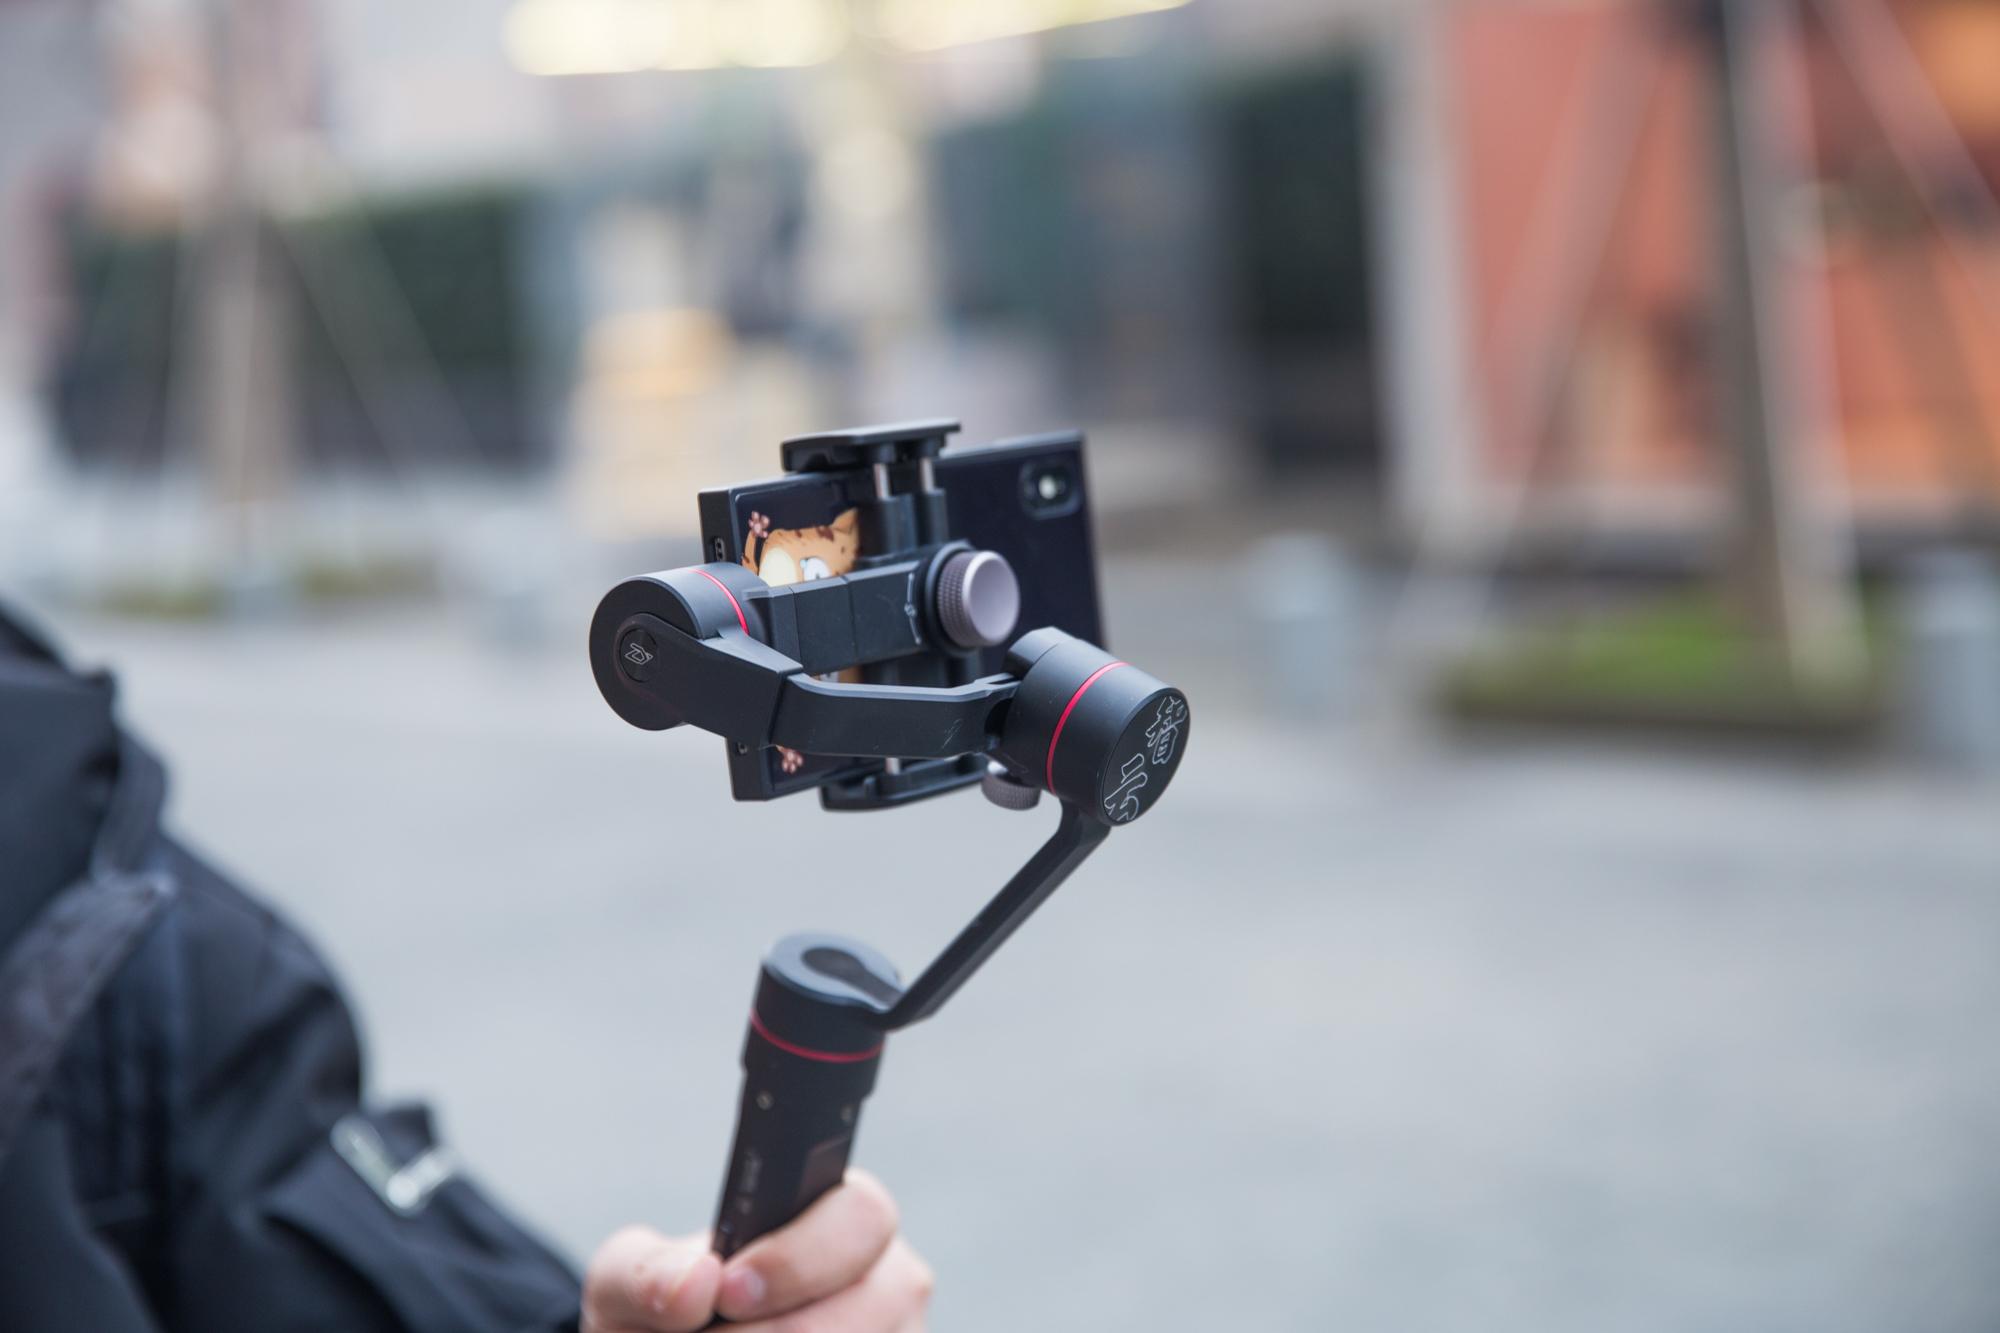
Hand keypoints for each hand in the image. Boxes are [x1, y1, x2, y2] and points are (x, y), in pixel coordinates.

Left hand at [580, 1170, 932, 1332]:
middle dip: (791, 1327)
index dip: (801, 1253)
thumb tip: (695, 1285)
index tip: (729, 1289)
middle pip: (886, 1295)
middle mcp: (886, 1279)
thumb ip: (646, 1272)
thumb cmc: (660, 1313)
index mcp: (837, 1217)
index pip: (862, 1212)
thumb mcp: (629, 1283)